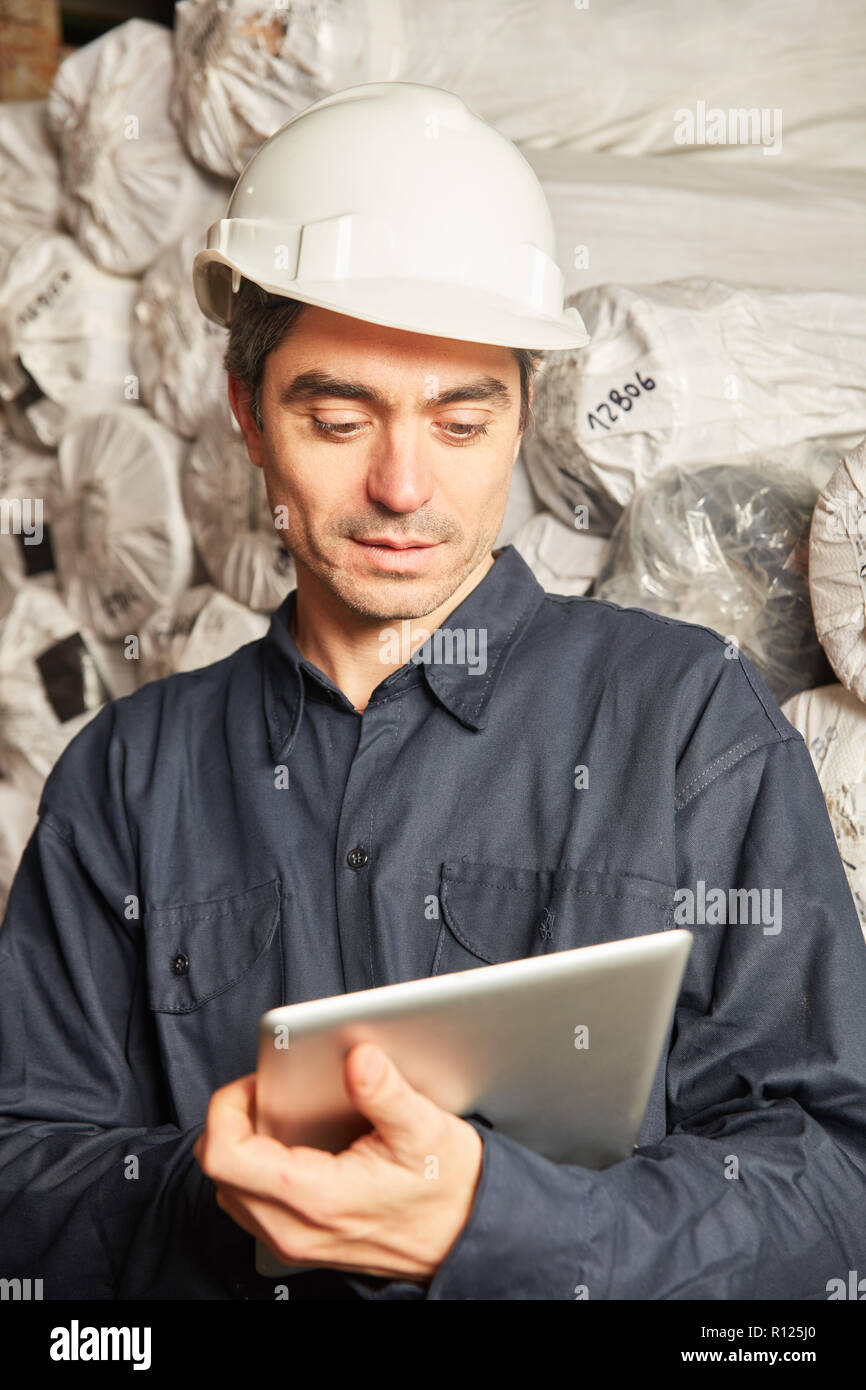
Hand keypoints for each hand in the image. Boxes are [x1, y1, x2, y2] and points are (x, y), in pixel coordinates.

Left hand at [193, 1042, 484, 1282]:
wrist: (466, 1238)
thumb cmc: (448, 1188)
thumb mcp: (426, 1129)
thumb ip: (387, 1092)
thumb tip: (360, 1058)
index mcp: (316, 1198)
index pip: (225, 1155)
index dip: (228, 1108)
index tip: (256, 1082)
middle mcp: (295, 1229)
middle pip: (219, 1172)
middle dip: (233, 1122)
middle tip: (269, 1091)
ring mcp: (294, 1242)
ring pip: (230, 1191)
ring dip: (241, 1148)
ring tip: (278, 1114)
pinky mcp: (300, 1244)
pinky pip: (250, 1205)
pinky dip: (255, 1171)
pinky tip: (291, 1146)